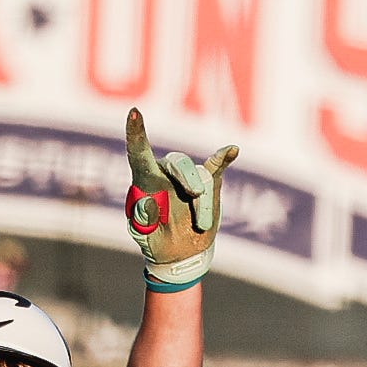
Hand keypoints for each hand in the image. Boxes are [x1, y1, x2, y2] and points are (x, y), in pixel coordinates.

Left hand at [123, 109, 238, 287]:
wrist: (180, 253)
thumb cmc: (155, 240)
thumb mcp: (143, 236)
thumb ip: (142, 220)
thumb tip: (148, 202)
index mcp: (145, 180)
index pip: (138, 152)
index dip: (136, 133)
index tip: (134, 113)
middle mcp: (166, 172)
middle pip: (178, 162)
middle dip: (188, 177)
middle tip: (195, 194)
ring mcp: (188, 177)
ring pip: (201, 177)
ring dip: (204, 202)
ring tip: (201, 225)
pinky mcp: (209, 184)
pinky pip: (217, 166)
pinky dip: (224, 157)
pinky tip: (232, 150)